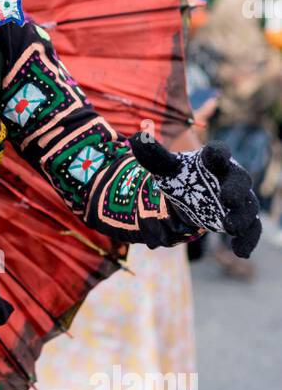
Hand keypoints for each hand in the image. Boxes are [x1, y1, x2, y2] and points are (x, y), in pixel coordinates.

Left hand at [131, 133, 260, 257]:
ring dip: (242, 217)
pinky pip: (251, 229)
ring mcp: (238, 200)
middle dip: (236, 190)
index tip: (216, 155)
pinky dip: (248, 240)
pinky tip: (240, 252)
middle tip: (227, 199)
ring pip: (248, 206)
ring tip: (229, 226)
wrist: (187, 198)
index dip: (218, 153)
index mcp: (213, 160)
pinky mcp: (239, 219)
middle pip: (240, 180)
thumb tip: (137, 137)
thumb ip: (154, 155)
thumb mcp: (165, 168)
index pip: (218, 152)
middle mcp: (230, 178)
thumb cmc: (180, 177)